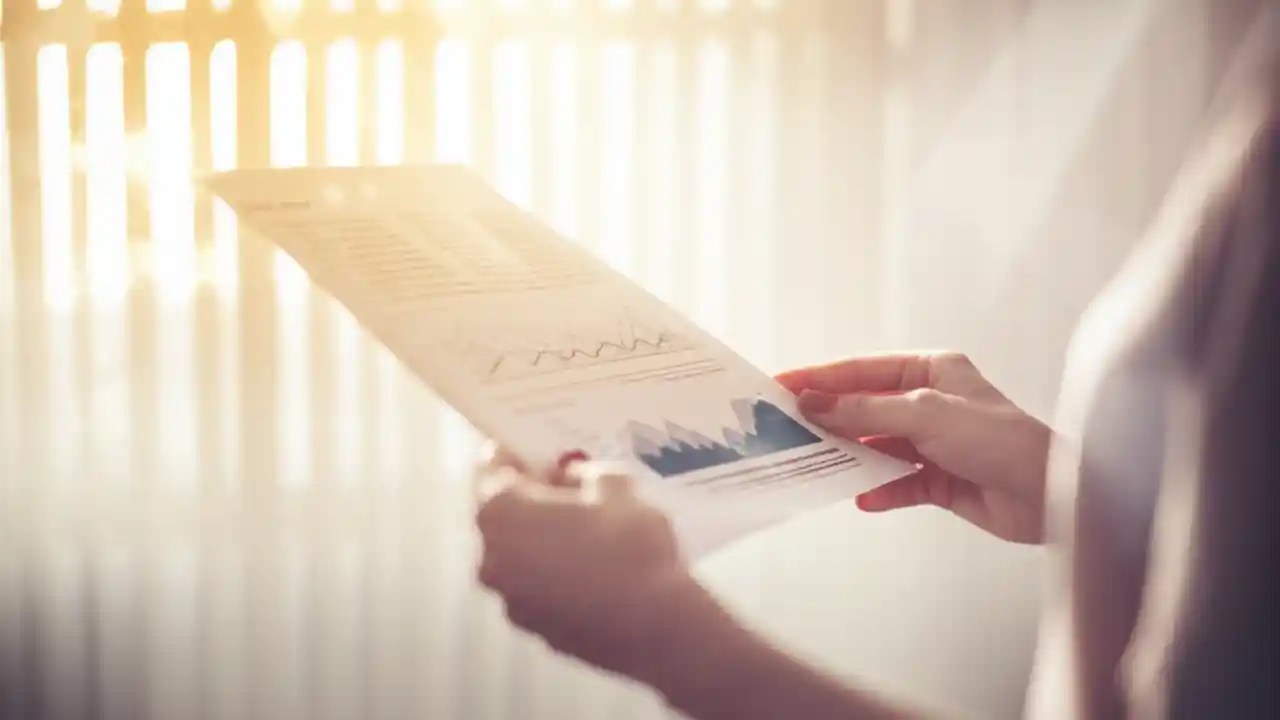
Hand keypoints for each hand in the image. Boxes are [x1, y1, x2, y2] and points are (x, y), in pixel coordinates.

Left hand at [474, 452, 731, 682]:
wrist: (657, 627)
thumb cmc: (632, 547)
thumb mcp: (617, 486)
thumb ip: (586, 474)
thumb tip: (574, 478)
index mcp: (500, 511)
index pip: (493, 465)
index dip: (521, 452)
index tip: (544, 448)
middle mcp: (491, 556)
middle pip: (504, 512)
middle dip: (534, 496)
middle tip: (573, 484)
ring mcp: (509, 598)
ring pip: (521, 553)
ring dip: (546, 537)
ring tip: (591, 528)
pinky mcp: (532, 627)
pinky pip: (537, 587)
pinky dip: (556, 574)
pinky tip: (596, 568)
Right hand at [777, 352, 1051, 542]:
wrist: (1052, 494)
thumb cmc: (998, 439)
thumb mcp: (924, 415)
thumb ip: (865, 411)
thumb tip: (813, 403)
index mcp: (932, 370)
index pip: (863, 370)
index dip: (820, 377)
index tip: (780, 385)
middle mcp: (931, 402)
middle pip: (866, 407)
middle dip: (830, 419)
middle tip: (786, 428)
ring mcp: (935, 442)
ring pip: (879, 446)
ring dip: (852, 455)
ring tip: (815, 463)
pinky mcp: (942, 480)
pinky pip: (899, 482)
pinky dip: (880, 489)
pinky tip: (862, 497)